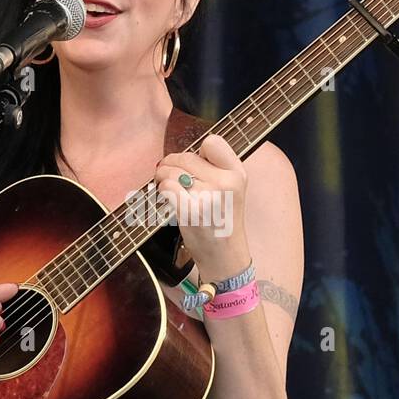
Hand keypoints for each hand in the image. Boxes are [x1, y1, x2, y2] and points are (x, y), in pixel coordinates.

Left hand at [155, 134, 251, 279]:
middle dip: (171, 165)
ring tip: (169, 190)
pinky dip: (161, 193)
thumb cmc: (222, 222)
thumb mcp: (233, 190)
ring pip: (170, 171)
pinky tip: (168, 201)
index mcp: (237, 174)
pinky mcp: (191, 211)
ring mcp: (208, 197)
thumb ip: (215, 168)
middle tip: (170, 177)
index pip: (212, 142)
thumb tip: (180, 155)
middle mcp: (225, 183)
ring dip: (162, 178)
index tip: (196, 167)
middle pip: (185, 156)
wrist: (225, 257)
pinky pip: (166, 188)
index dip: (198, 152)